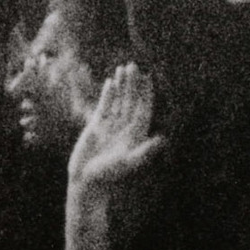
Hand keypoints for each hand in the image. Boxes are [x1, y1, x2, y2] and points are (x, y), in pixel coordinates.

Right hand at [65, 63, 167, 249]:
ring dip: (122, 86)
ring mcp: (111, 127)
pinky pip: (105, 106)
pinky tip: (111, 82)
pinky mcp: (96, 127)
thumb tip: (163, 140)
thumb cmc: (107, 177)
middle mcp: (125, 129)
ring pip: (119, 101)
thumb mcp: (127, 163)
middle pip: (132, 101)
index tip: (147, 76)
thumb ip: (145, 152)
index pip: (143, 109)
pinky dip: (108, 94)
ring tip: (123, 69)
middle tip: (133, 65)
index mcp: (135, 135)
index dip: (146, 93)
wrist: (85, 183)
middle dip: (133, 84)